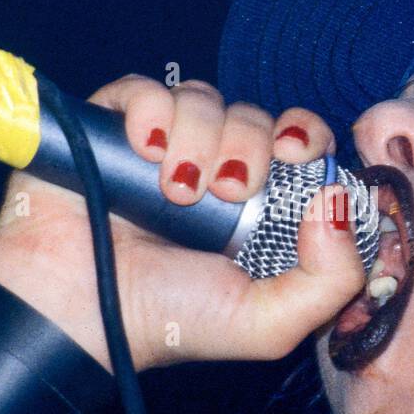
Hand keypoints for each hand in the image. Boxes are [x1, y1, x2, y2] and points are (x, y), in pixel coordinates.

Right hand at [0, 75, 365, 372]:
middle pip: (254, 116)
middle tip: (227, 192)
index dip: (305, 135)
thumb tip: (336, 203)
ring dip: (200, 137)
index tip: (295, 152)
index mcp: (256, 207)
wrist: (78, 314)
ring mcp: (162, 147)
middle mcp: (214, 170)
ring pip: (202, 99)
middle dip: (249, 145)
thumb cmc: (170, 322)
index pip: (299, 143)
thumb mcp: (268, 323)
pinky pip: (144, 90)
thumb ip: (331, 280)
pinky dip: (151, 109)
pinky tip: (146, 149)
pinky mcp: (111, 129)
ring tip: (175, 190)